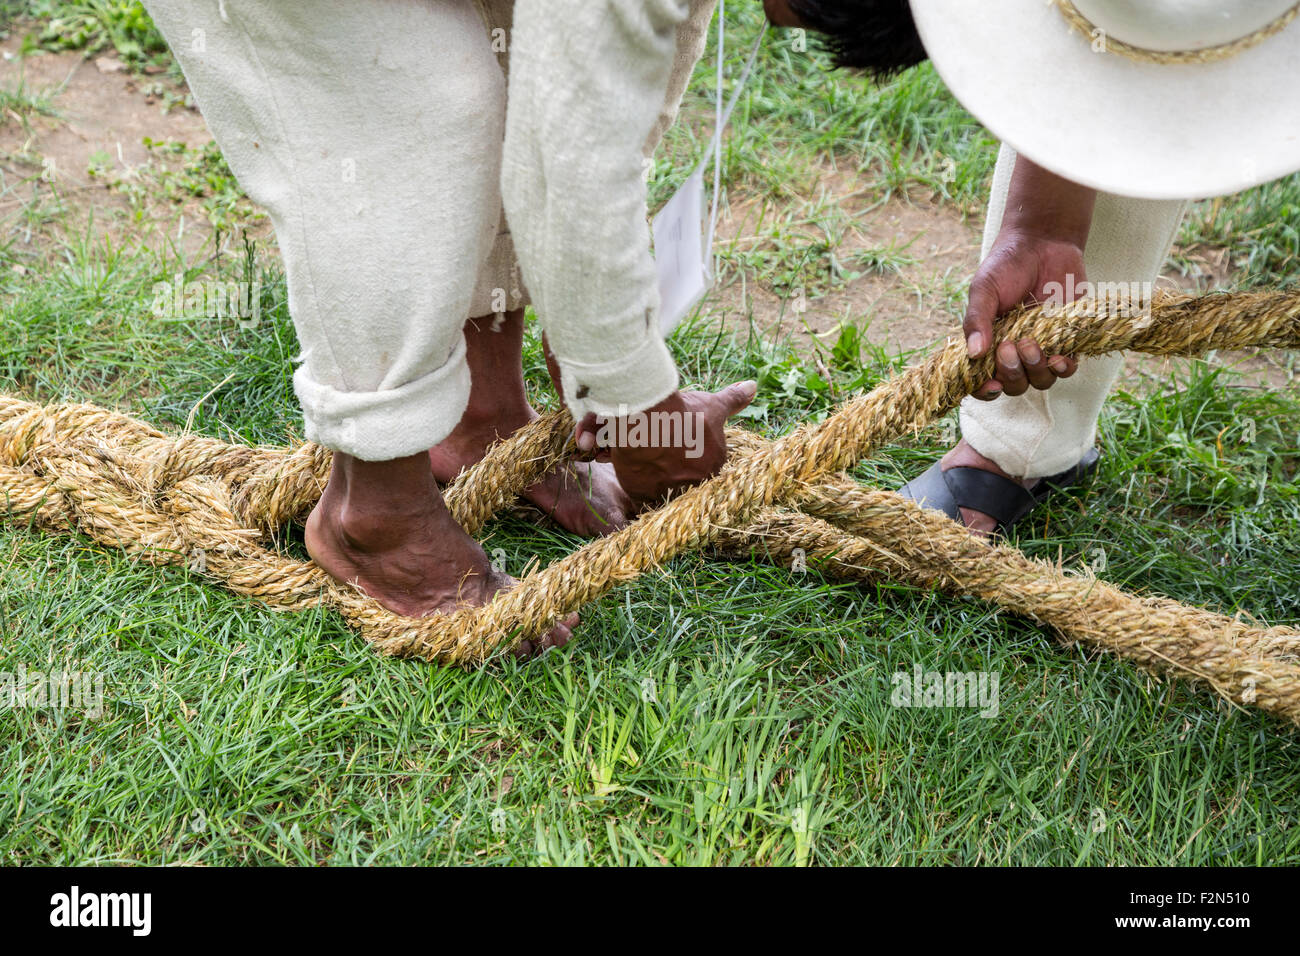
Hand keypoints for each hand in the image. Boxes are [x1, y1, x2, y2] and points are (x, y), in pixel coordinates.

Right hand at [576, 382, 757, 509]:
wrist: (649, 423)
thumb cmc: (684, 414)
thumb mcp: (712, 405)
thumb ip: (733, 399)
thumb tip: (754, 385)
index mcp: (714, 465)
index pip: (704, 461)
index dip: (690, 449)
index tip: (678, 437)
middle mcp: (694, 484)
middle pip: (682, 474)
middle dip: (671, 461)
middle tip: (659, 443)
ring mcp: (668, 491)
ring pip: (659, 483)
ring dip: (652, 471)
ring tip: (643, 452)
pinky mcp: (643, 494)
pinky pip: (640, 491)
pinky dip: (634, 479)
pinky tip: (631, 464)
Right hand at [964, 157, 1096, 400]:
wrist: (1044, 242)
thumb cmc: (1007, 264)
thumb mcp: (984, 289)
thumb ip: (976, 320)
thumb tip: (973, 354)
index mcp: (987, 344)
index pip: (982, 380)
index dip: (984, 390)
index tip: (990, 385)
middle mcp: (1013, 352)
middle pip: (1013, 386)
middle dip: (1011, 373)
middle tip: (1010, 346)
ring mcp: (1041, 348)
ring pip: (1040, 381)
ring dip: (1036, 370)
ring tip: (1031, 343)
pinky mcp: (1067, 339)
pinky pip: (1066, 368)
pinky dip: (1063, 367)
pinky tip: (1059, 356)